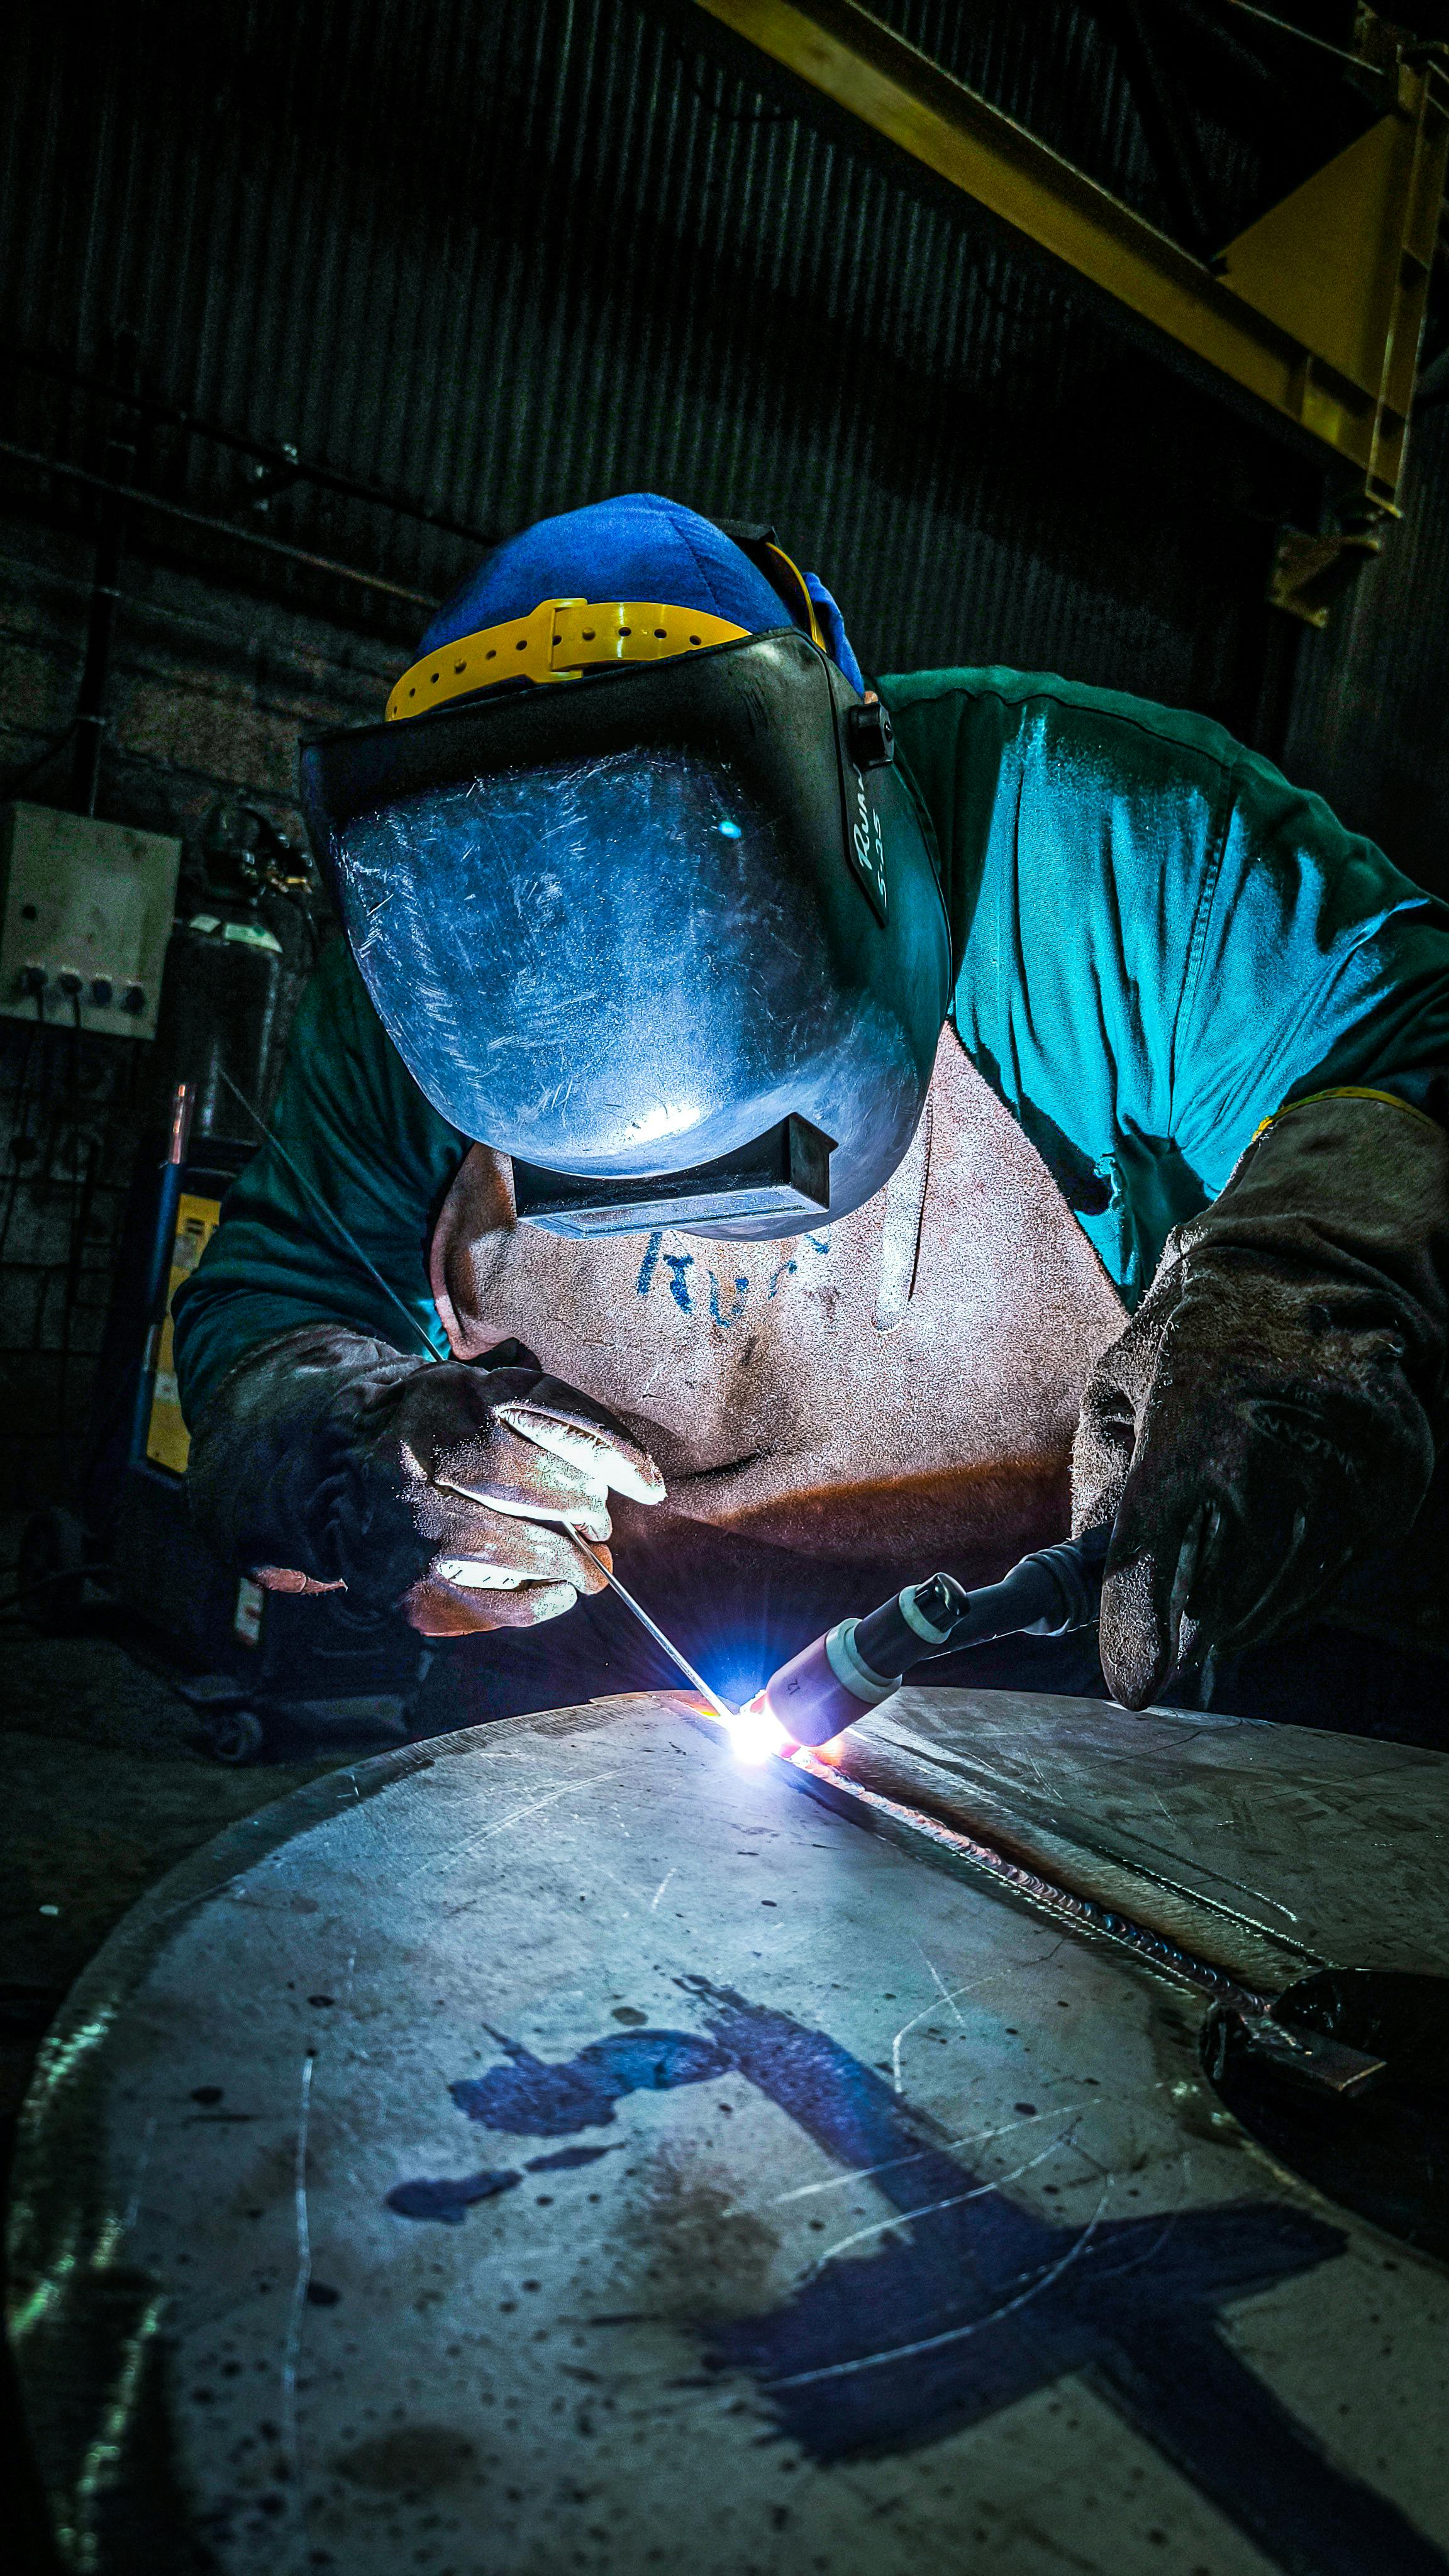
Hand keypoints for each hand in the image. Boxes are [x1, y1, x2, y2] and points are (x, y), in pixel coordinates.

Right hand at [188, 1328, 664, 1636]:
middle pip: (532, 1483)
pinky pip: (488, 1604)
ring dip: (569, 1564)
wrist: (332, 1468)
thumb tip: (639, 1477)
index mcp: (445, 1395)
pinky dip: (537, 1602)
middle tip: (599, 1523)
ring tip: (590, 1568)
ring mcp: (404, 1523)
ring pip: (513, 1548)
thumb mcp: (475, 1390)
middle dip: (585, 1509)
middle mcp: (418, 1455)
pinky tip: (555, 1593)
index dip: (609, 1449)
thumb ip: (546, 1410)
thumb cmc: (432, 1429)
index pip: (545, 1411)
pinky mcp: (401, 1583)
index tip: (649, 1483)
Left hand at [1076, 1265, 1431, 1705]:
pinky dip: (1290, 1589)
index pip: (1151, 1557)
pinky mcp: (1393, 1485)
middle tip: (1163, 1642)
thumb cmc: (1199, 1330)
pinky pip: (1332, 1573)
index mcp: (1193, 1423)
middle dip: (1186, 1630)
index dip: (1135, 1632)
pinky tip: (1263, 1570)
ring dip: (1237, 1617)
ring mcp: (1349, 1473)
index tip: (1129, 1683)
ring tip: (1209, 1609)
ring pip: (1282, 1597)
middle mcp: (1279, 1453)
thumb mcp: (1122, 1386)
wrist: (1319, 1272)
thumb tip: (1091, 1573)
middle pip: (1222, 1596)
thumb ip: (1104, 1481)